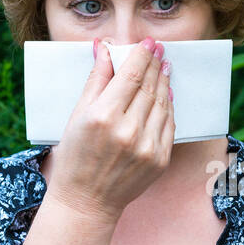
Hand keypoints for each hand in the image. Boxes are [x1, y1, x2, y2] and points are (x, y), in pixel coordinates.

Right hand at [48, 37, 174, 224]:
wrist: (86, 201)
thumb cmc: (75, 157)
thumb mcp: (77, 115)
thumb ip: (95, 80)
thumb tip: (105, 48)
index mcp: (103, 116)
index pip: (130, 76)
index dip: (141, 55)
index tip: (148, 42)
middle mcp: (127, 131)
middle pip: (148, 87)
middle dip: (155, 65)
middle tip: (159, 49)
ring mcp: (147, 147)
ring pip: (162, 104)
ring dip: (164, 83)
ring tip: (164, 68)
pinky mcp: (160, 160)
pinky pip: (168, 125)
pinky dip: (168, 107)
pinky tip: (166, 95)